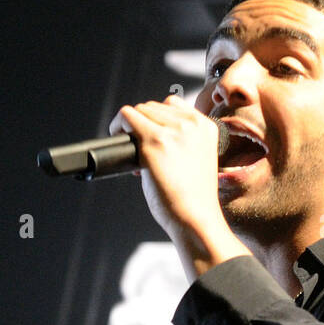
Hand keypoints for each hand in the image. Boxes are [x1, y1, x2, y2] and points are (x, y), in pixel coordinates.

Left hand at [109, 94, 249, 279]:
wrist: (195, 218)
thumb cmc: (193, 200)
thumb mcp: (197, 160)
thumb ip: (182, 141)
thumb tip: (149, 133)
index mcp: (206, 127)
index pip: (173, 105)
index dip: (157, 120)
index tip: (151, 137)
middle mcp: (191, 124)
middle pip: (153, 106)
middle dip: (143, 125)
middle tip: (139, 150)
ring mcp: (173, 131)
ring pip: (139, 110)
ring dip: (130, 126)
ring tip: (131, 148)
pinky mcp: (154, 141)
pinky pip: (126, 117)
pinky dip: (117, 126)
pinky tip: (117, 139)